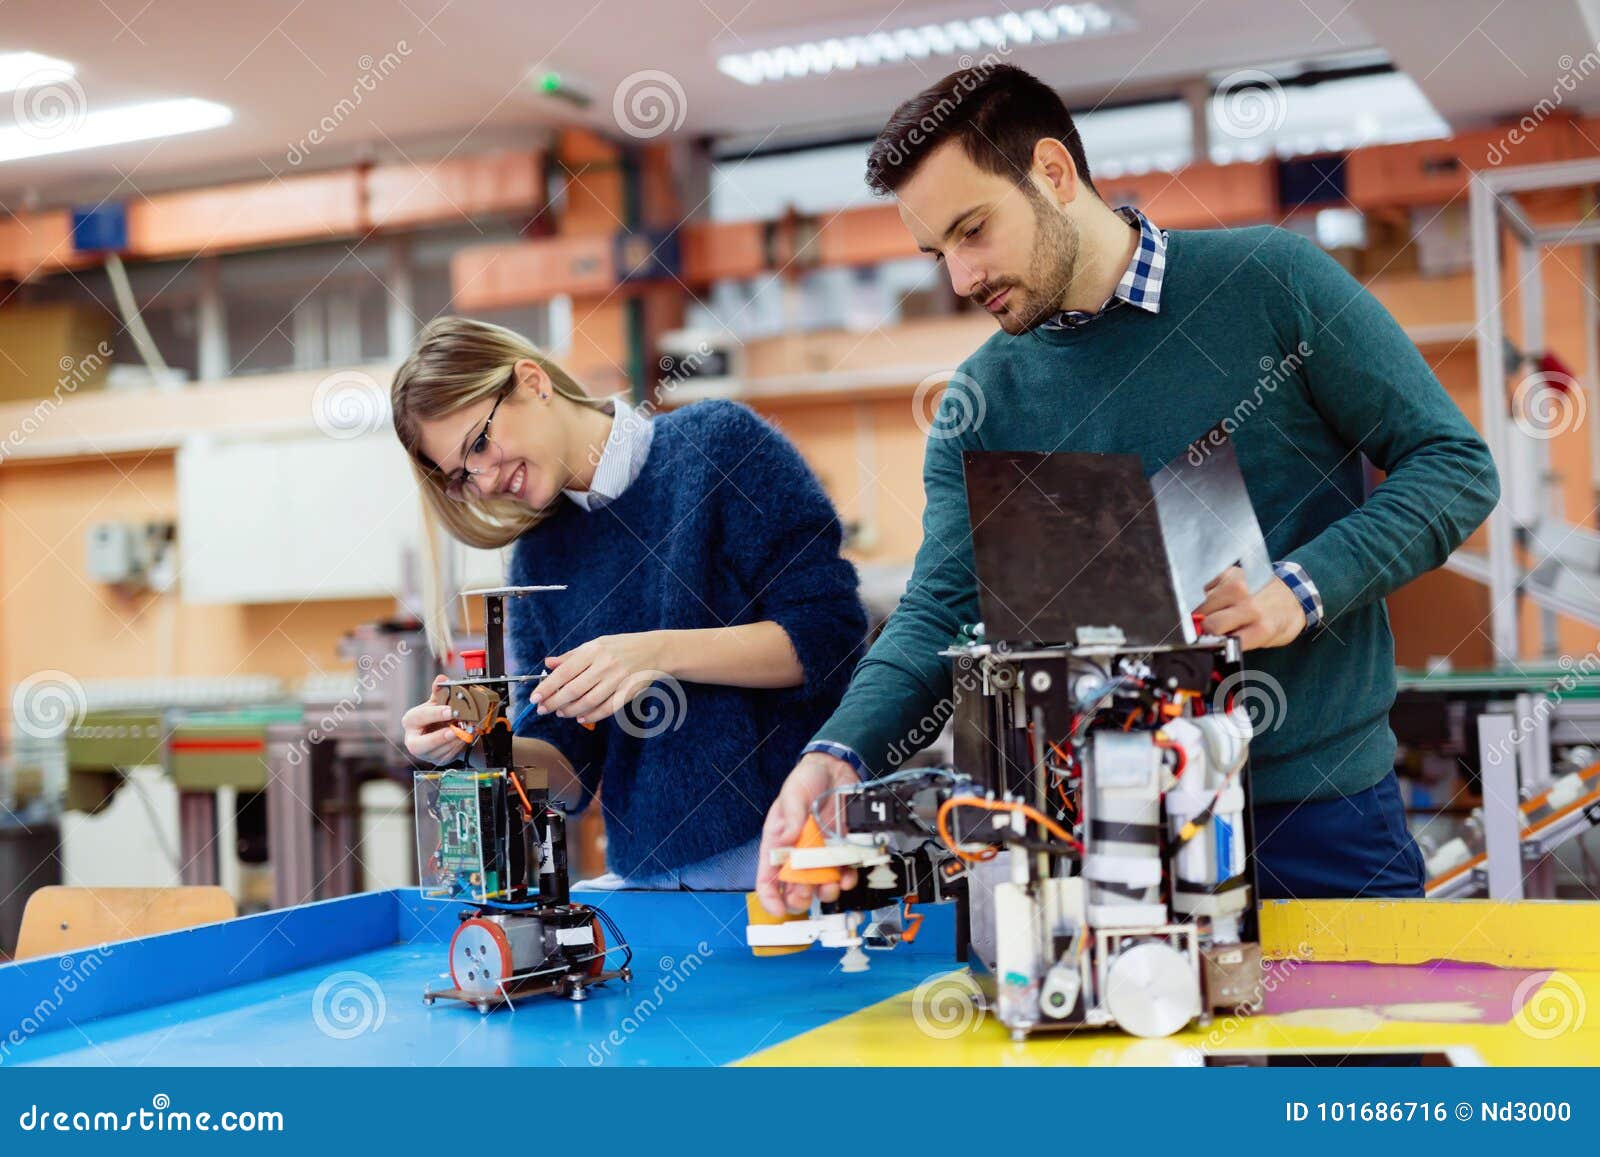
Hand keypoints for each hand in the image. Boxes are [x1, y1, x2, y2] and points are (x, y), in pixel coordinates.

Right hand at [402, 674, 466, 764]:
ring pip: (437, 752)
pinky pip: (447, 756)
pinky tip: (465, 739)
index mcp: (411, 721)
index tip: (451, 711)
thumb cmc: (437, 716)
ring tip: (466, 732)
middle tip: (456, 730)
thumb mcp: (437, 702)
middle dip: (439, 738)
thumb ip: (439, 692)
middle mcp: (413, 740)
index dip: (435, 714)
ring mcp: (424, 753)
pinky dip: (458, 747)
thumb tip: (441, 679)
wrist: (446, 730)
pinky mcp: (436, 760)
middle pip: (419, 745)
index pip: (419, 717)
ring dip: (454, 742)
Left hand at [531, 631, 669, 723]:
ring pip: (588, 702)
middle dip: (554, 702)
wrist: (654, 651)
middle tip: (543, 709)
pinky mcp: (627, 693)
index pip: (564, 672)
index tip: (534, 697)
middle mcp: (605, 666)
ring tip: (560, 712)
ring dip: (570, 710)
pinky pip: (606, 709)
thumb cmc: (621, 647)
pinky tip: (580, 717)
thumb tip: (548, 664)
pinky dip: (591, 716)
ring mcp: (617, 680)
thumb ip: (571, 656)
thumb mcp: (595, 644)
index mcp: (593, 651)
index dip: (547, 687)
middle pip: (573, 690)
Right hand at [755, 752, 860, 915]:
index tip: (778, 910)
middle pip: (794, 889)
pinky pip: (844, 874)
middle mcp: (798, 854)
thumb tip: (787, 839)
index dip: (770, 899)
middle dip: (800, 897)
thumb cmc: (806, 780)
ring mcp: (821, 855)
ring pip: (820, 886)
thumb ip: (791, 818)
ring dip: (825, 891)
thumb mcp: (793, 795)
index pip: (767, 879)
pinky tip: (848, 875)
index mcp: (778, 843)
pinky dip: (847, 879)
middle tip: (807, 893)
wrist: (836, 769)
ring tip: (831, 885)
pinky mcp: (841, 852)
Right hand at [1196, 566, 1306, 649]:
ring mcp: (1239, 586)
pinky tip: (1224, 599)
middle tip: (1215, 629)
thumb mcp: (1267, 641)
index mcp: (1261, 628)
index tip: (1210, 643)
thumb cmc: (1278, 620)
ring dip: (1208, 611)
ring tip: (1222, 612)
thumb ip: (1241, 643)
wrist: (1294, 594)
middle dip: (1207, 628)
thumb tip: (1212, 646)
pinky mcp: (1231, 573)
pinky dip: (1210, 595)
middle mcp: (1249, 605)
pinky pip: (1206, 588)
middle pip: (1208, 623)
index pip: (1220, 639)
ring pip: (1203, 604)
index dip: (1212, 643)